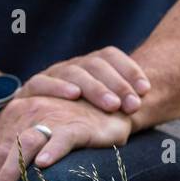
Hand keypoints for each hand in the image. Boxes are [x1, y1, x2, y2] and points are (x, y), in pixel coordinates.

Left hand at [0, 95, 131, 180]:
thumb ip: (1, 162)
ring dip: (14, 169)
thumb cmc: (65, 125)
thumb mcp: (30, 140)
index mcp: (17, 112)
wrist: (105, 107)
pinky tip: (43, 163)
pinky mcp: (77, 124)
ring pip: (28, 142)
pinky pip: (62, 137)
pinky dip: (53, 150)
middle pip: (9, 146)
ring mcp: (54, 116)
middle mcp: (32, 110)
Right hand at [20, 46, 149, 115]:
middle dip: (118, 84)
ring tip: (112, 104)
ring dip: (95, 87)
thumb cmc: (78, 119)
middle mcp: (73, 65)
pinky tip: (74, 95)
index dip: (130, 69)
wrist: (37, 126)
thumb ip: (119, 100)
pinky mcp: (31, 88)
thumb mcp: (100, 109)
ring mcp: (52, 74)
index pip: (111, 55)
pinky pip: (42, 82)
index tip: (146, 90)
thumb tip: (148, 92)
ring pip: (74, 72)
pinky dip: (57, 86)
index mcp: (90, 65)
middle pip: (96, 64)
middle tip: (133, 105)